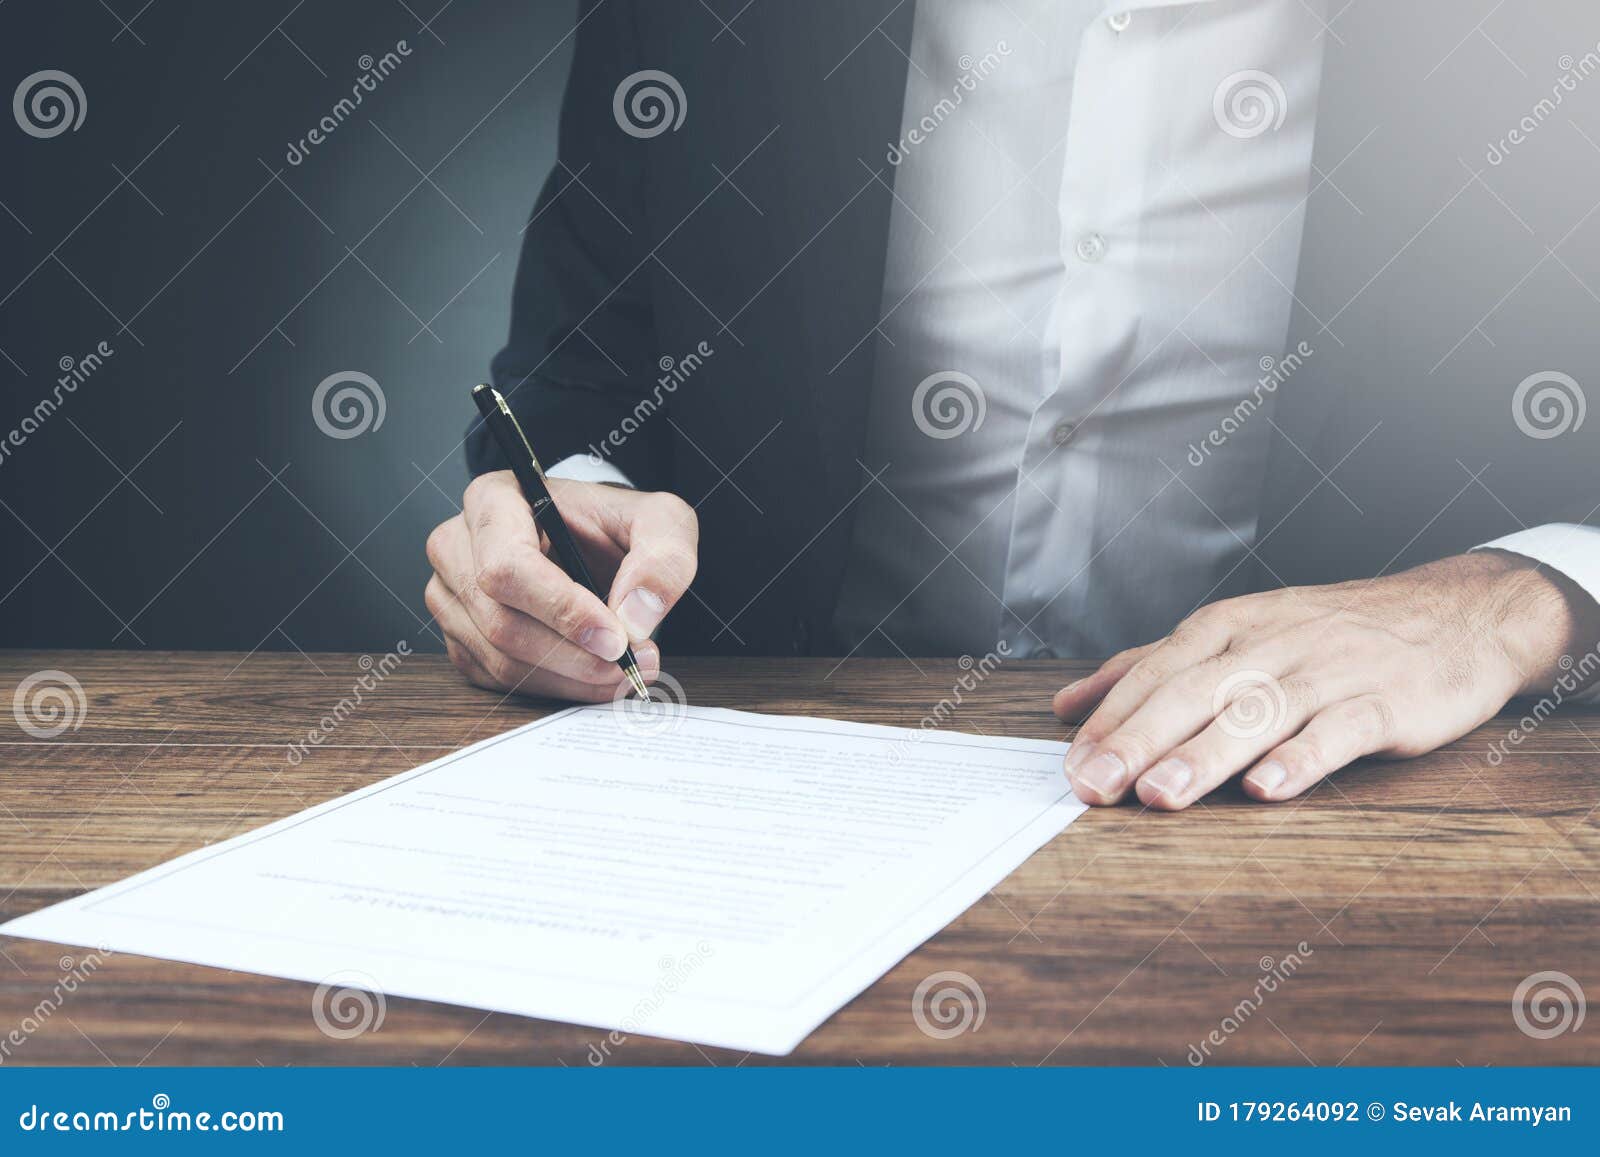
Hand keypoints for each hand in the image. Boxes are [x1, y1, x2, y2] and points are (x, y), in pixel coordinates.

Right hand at [425, 471, 697, 699]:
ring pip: (503, 660)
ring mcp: (451, 598)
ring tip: (626, 668)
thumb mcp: (660, 519)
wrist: (593, 543)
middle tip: (635, 662)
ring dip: (573, 678)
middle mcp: (458, 548)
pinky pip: (502, 682)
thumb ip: (662, 557)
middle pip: (502, 621)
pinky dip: (557, 687)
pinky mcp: (462, 640)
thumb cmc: (613, 525)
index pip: (508, 566)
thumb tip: (635, 617)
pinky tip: (594, 674)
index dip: (562, 609)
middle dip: (577, 655)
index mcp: (492, 501)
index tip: (615, 638)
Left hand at [1054, 551, 1599, 809]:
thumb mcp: (1235, 634)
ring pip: (1256, 712)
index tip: (1071, 768)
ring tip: (1160, 796)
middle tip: (1094, 786)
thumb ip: (1151, 667)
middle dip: (1138, 741)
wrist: (1456, 614)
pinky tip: (1268, 788)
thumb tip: (1068, 704)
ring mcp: (1328, 671)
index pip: (1154, 673)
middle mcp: (1269, 643)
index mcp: (1227, 627)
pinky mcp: (1384, 702)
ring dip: (1204, 756)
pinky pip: (1338, 731)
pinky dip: (1301, 758)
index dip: (1110, 721)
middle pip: (1193, 692)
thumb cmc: (1329, 633)